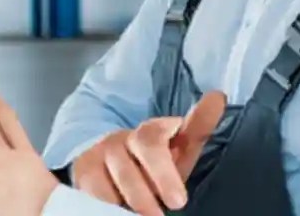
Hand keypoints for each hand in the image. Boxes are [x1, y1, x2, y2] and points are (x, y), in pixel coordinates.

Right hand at [71, 91, 225, 215]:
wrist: (111, 164)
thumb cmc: (153, 162)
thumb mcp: (179, 147)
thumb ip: (197, 126)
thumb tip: (218, 96)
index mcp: (146, 133)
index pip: (151, 141)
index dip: (164, 173)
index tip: (178, 201)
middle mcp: (119, 142)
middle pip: (128, 167)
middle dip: (145, 196)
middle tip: (162, 215)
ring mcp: (97, 158)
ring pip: (106, 182)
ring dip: (124, 203)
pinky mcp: (81, 175)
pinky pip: (90, 193)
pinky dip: (103, 205)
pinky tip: (116, 213)